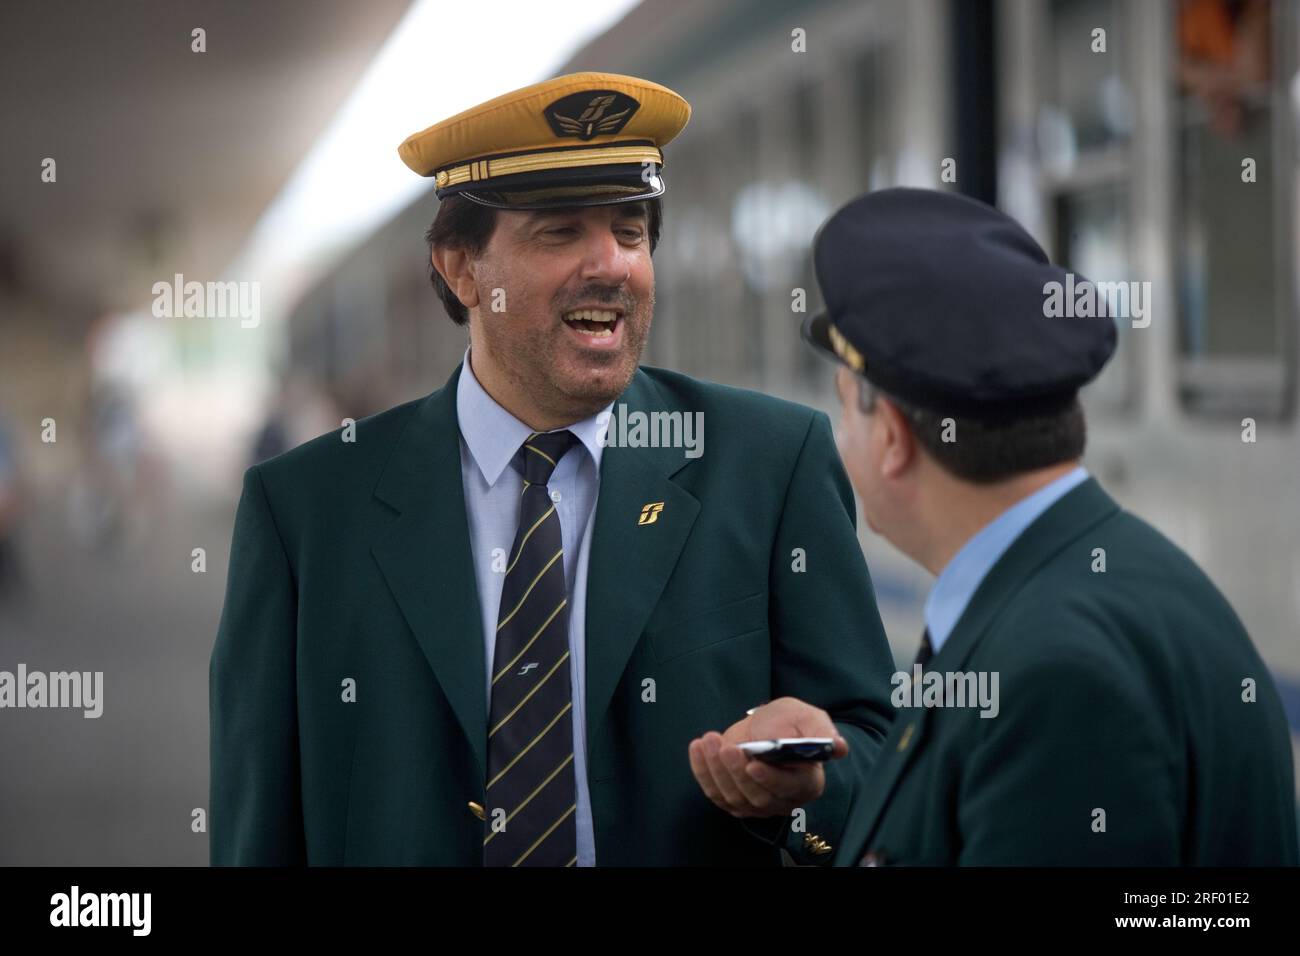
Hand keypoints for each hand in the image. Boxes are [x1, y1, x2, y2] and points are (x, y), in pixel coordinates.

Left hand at [688, 696, 848, 818]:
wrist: (764, 727)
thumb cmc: (789, 722)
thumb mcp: (807, 718)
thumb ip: (820, 731)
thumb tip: (838, 747)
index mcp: (807, 782)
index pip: (790, 788)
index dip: (771, 779)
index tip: (753, 763)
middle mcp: (782, 799)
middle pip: (759, 797)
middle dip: (737, 772)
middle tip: (725, 746)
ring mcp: (756, 804)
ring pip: (734, 797)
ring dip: (716, 770)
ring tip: (709, 740)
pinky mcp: (734, 800)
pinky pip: (715, 793)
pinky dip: (702, 772)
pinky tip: (698, 748)